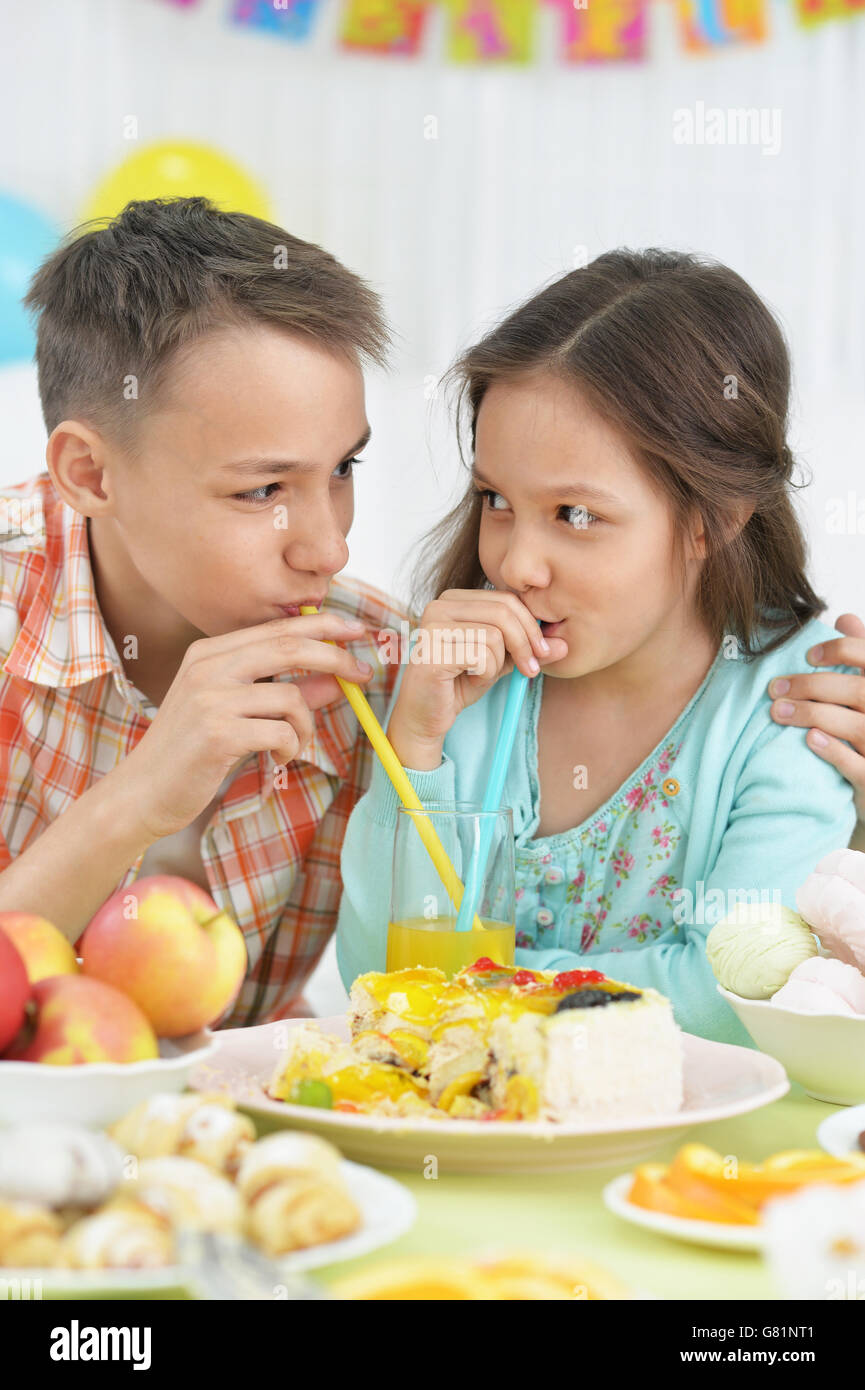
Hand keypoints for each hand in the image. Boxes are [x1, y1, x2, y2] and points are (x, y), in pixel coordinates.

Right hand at [118, 612, 373, 839]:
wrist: (142, 793)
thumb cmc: (192, 753)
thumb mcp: (239, 714)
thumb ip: (284, 693)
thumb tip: (336, 680)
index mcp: (209, 653)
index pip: (278, 628)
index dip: (323, 626)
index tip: (357, 632)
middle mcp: (208, 666)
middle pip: (289, 647)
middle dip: (335, 657)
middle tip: (363, 675)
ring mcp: (210, 697)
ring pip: (290, 697)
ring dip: (305, 726)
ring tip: (291, 747)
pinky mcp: (218, 732)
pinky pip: (281, 732)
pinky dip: (290, 749)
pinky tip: (276, 761)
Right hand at [386, 589, 567, 768]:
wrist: (426, 716)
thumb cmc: (459, 684)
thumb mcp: (500, 662)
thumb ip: (528, 650)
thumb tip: (565, 645)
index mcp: (456, 599)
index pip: (506, 599)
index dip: (531, 625)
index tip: (543, 653)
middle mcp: (440, 605)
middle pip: (503, 612)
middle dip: (525, 643)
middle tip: (530, 669)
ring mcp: (432, 625)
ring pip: (494, 634)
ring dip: (499, 663)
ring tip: (483, 675)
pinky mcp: (431, 649)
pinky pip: (480, 655)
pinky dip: (484, 673)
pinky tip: (469, 679)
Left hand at [768, 612, 864, 820]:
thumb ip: (861, 653)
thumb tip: (846, 617)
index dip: (841, 649)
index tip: (808, 655)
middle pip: (858, 691)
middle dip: (812, 686)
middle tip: (774, 688)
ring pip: (856, 726)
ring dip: (812, 715)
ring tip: (778, 711)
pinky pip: (857, 766)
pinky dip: (832, 750)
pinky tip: (809, 739)